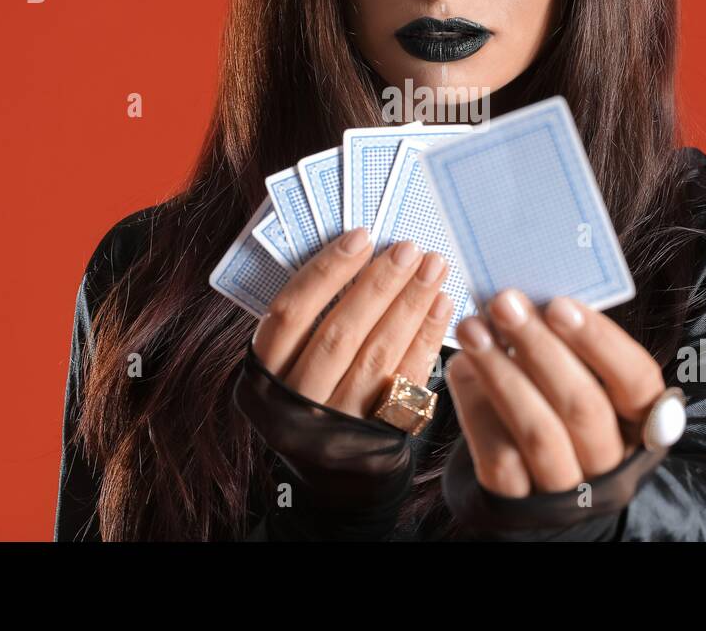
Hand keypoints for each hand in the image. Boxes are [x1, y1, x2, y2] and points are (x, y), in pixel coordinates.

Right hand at [252, 226, 454, 418]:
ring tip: (432, 268)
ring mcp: (340, 423)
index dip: (325, 273)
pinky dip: (426, 339)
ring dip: (409, 306)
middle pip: (339, 334)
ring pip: (376, 356)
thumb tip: (360, 254)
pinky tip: (441, 306)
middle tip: (408, 249)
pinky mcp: (379, 435)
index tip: (360, 237)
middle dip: (378, 286)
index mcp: (264, 378)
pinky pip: (407, 381)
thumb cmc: (310, 392)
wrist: (333, 467)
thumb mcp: (289, 363)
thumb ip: (310, 320)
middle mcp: (297, 404)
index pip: (289, 315)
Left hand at [445, 289, 665, 497]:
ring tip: (472, 329)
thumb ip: (563, 346)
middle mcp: (610, 462)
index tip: (560, 303)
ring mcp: (566, 487)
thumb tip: (522, 298)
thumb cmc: (555, 408)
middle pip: (583, 406)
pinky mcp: (519, 503)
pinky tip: (460, 367)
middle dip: (540, 348)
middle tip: (505, 304)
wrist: (524, 483)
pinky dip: (476, 406)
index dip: (601, 341)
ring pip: (540, 432)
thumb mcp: (574, 379)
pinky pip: (499, 456)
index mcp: (640, 424)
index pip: (638, 382)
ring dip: (502, 372)